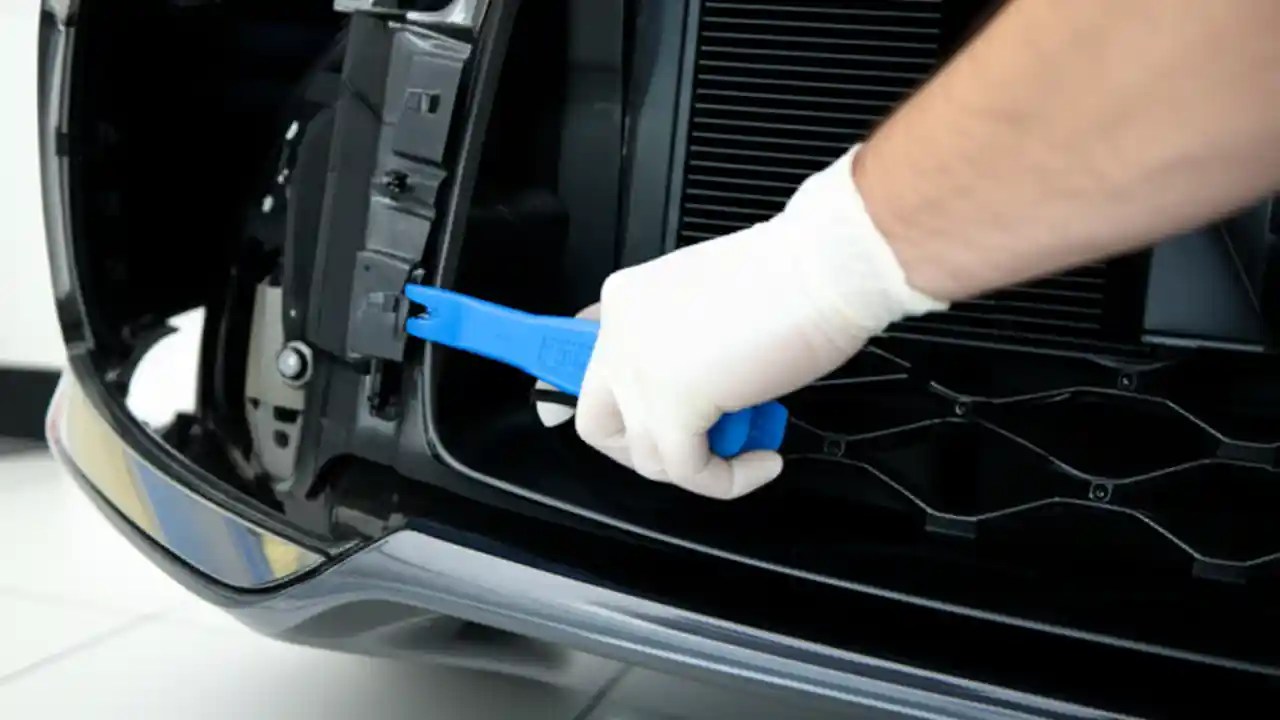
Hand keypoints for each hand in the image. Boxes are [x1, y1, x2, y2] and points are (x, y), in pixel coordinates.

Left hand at [575, 146, 945, 498]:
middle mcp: (620, 333)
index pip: (591, 368)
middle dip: (642, 449)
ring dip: (699, 464)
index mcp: (625, 300)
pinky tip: (762, 462)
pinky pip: (689, 472)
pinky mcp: (673, 406)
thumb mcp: (713, 300)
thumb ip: (682, 341)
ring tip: (747, 445)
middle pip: (596, 422)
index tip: (649, 425)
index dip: (625, 406)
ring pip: (647, 456)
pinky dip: (728, 480)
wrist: (824, 267)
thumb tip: (690, 385)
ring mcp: (639, 371)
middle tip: (691, 448)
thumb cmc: (792, 275)